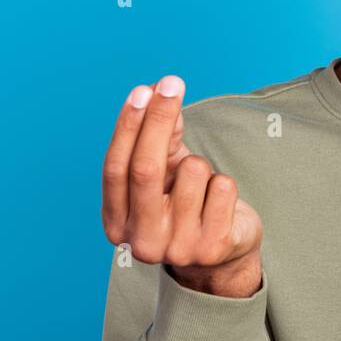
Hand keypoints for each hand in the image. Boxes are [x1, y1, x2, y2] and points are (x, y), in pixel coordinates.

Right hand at [101, 75, 263, 296]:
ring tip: (202, 184)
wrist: (222, 257)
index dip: (129, 126)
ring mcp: (178, 248)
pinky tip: (221, 204)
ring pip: (193, 172)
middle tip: (173, 83)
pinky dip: (224, 183)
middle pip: (146, 168)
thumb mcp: (166, 172)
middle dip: (160, 119)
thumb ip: (160, 137)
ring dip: (202, 164)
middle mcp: (141, 241)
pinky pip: (223, 187)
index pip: (116, 167)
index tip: (144, 89)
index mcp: (117, 223)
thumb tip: (157, 89)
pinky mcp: (213, 247)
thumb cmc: (186, 204)